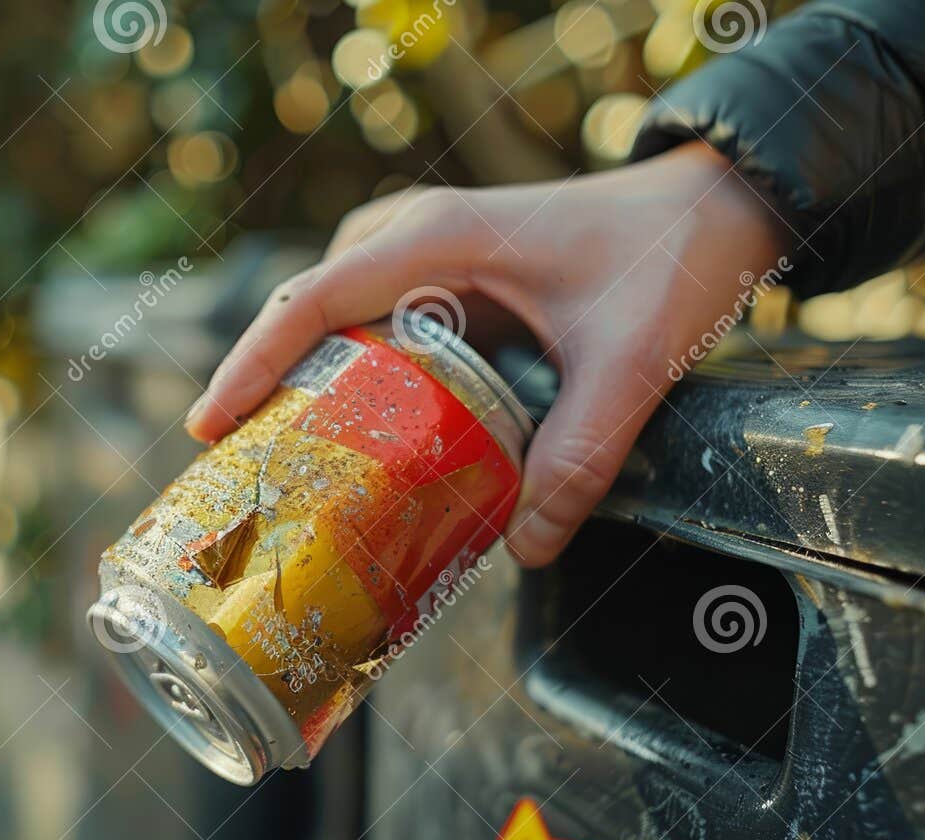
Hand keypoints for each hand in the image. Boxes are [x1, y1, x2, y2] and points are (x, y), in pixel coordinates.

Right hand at [185, 142, 786, 566]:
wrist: (714, 207)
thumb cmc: (669, 259)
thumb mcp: (630, 362)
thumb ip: (581, 454)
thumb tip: (520, 548)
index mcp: (439, 238)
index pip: (315, 298)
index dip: (252, 361)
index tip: (210, 426)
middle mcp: (420, 236)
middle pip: (311, 310)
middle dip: (267, 384)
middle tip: (242, 468)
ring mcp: (434, 253)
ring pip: (342, 318)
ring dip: (311, 382)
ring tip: (288, 462)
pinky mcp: (455, 279)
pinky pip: (383, 325)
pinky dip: (360, 378)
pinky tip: (368, 439)